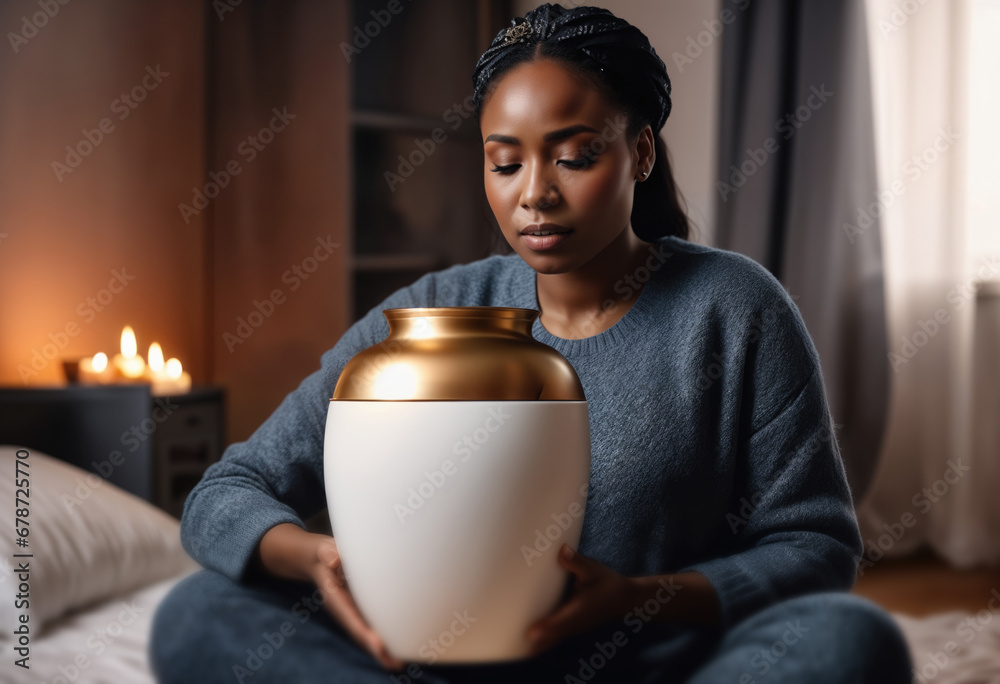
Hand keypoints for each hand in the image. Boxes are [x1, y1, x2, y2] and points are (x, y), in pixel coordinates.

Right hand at [309, 537, 406, 671]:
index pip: (350, 619)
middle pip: (360, 634)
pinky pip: (370, 625)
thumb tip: (335, 560)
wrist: (318, 560)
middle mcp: (343, 610)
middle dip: (376, 651)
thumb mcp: (323, 550)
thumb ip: (328, 554)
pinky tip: (398, 646)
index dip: (364, 633)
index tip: (378, 646)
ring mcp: (351, 611)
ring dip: (381, 650)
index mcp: (334, 599)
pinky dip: (382, 637)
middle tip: (396, 664)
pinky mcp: (359, 608)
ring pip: (365, 634)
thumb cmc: (324, 554)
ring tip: (400, 664)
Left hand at [524, 544, 638, 656]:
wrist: (625, 599)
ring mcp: (574, 627)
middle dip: (535, 644)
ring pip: (553, 641)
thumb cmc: (608, 582)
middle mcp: (576, 622)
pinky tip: (528, 648)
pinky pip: (555, 638)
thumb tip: (561, 550)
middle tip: (514, 649)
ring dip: (537, 646)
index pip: (561, 621)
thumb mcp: (594, 569)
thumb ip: (576, 561)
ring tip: (515, 651)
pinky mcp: (572, 626)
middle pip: (552, 637)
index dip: (546, 628)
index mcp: (580, 610)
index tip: (531, 634)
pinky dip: (543, 642)